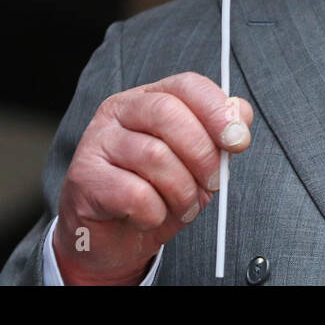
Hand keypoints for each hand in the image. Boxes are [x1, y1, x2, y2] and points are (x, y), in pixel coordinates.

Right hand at [53, 72, 252, 284]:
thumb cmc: (156, 194)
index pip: (186, 85)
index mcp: (149, 98)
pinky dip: (154, 212)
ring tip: (183, 206)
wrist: (112, 239)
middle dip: (202, 154)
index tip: (238, 141)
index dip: (217, 110)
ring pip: (154, 155)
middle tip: (213, 183)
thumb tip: (240, 115)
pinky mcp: (85, 177)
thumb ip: (218, 136)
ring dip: (182, 190)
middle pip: (168, 114)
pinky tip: (151, 217)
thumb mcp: (196, 164)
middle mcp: (119, 111)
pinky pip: (134, 193)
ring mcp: (97, 141)